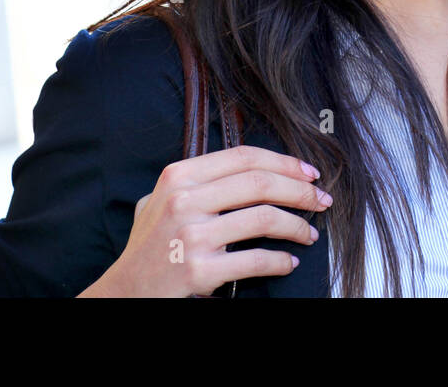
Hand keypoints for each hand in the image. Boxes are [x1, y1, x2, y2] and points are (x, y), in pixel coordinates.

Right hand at [78, 145, 329, 296]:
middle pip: (260, 183)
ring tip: (308, 233)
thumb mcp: (162, 198)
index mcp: (179, 176)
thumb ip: (198, 180)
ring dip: (297, 226)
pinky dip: (280, 261)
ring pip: (264, 219)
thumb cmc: (150, 245)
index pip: (244, 157)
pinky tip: (289, 262)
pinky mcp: (200, 270)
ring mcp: (192, 236)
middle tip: (322, 201)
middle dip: (300, 191)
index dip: (284, 162)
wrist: (126, 290)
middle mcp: (184, 200)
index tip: (309, 173)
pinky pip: (256, 260)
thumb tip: (256, 168)